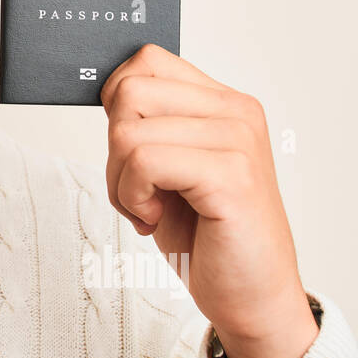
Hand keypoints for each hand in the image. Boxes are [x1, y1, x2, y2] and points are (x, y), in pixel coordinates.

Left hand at [100, 44, 318, 357]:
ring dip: (120, 180)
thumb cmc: (208, 235)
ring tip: (149, 207)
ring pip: (128, 131)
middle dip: (113, 149)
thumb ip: (148, 125)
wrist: (251, 296)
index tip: (131, 154)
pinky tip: (155, 219)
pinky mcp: (231, 176)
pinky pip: (143, 162)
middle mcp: (236, 112)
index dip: (117, 108)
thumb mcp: (168, 167)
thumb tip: (106, 93)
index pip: (146, 61)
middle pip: (128, 92)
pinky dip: (132, 197)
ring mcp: (237, 140)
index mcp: (223, 102)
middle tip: (138, 189)